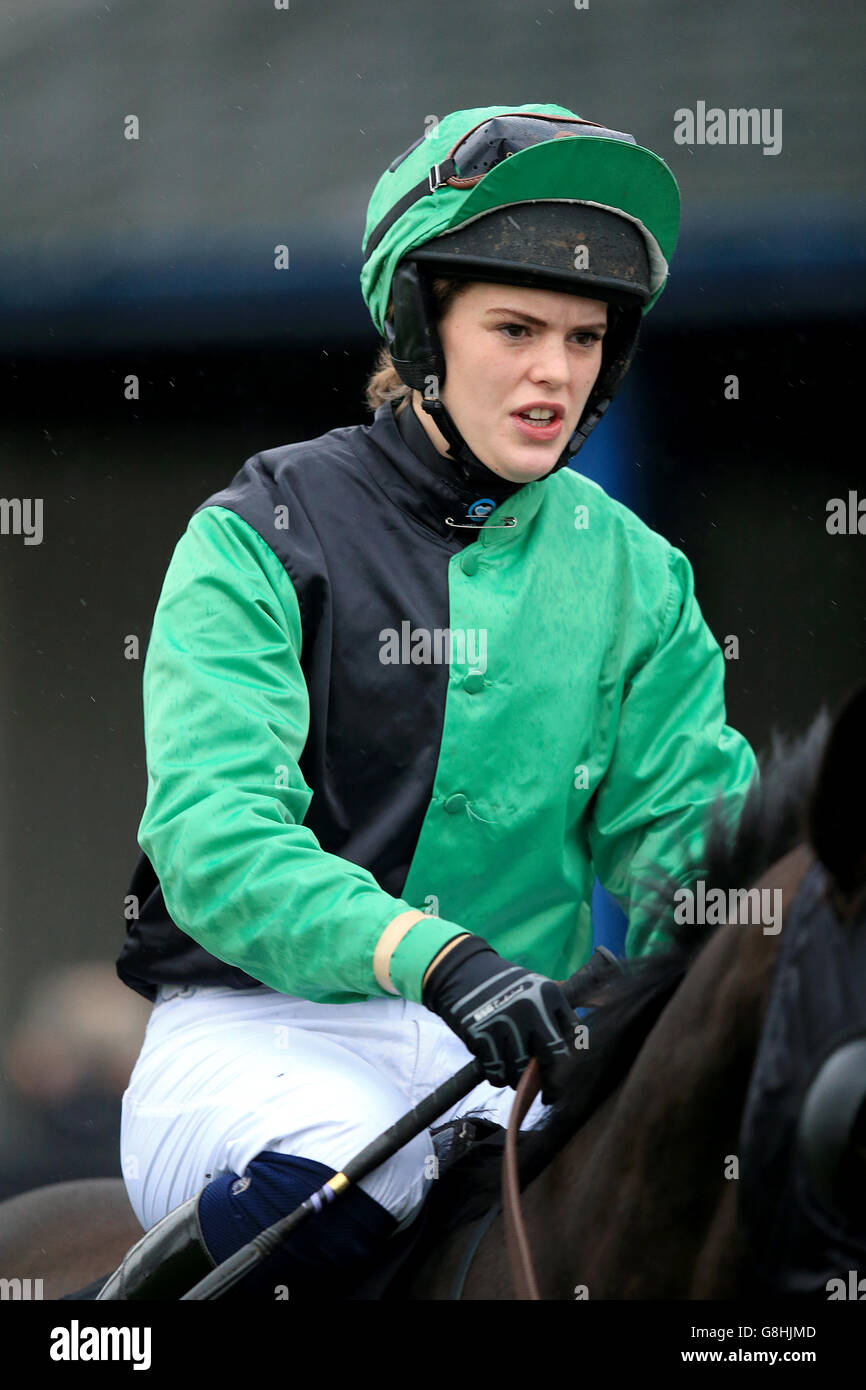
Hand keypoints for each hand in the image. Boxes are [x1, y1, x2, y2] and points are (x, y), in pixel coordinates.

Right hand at [421, 935, 578, 1104]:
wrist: (461, 973)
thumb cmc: (504, 987)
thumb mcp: (535, 989)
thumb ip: (554, 1016)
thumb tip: (576, 1053)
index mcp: (549, 995)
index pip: (572, 1038)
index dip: (572, 1064)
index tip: (567, 1080)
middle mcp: (531, 1008)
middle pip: (552, 1060)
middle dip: (552, 1085)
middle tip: (548, 1096)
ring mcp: (505, 1022)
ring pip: (521, 1071)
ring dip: (517, 1079)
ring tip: (513, 1072)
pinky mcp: (481, 1034)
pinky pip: (496, 1072)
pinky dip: (497, 1077)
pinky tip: (496, 1068)